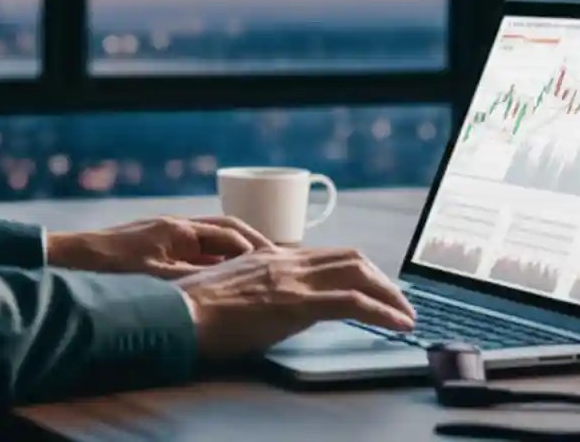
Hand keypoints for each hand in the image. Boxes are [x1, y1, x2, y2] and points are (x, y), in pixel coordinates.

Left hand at [46, 215, 275, 277]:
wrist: (71, 257)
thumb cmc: (112, 267)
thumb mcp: (160, 279)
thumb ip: (197, 279)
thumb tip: (232, 282)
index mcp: (180, 230)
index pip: (231, 234)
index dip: (256, 248)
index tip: (275, 263)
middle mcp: (176, 226)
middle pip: (225, 230)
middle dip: (250, 244)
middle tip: (273, 261)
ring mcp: (164, 233)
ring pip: (209, 238)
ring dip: (231, 251)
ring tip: (251, 270)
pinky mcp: (153, 243)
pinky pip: (193, 247)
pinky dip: (211, 257)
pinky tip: (216, 276)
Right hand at [174, 247, 416, 360]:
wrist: (176, 315)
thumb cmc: (191, 311)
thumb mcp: (228, 289)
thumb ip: (254, 287)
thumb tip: (268, 301)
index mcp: (269, 256)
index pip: (325, 255)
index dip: (354, 270)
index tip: (369, 286)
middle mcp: (285, 260)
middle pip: (349, 258)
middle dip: (379, 278)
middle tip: (395, 300)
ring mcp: (293, 280)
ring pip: (358, 273)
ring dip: (388, 293)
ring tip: (403, 313)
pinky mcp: (297, 304)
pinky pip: (353, 303)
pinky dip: (383, 311)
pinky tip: (398, 324)